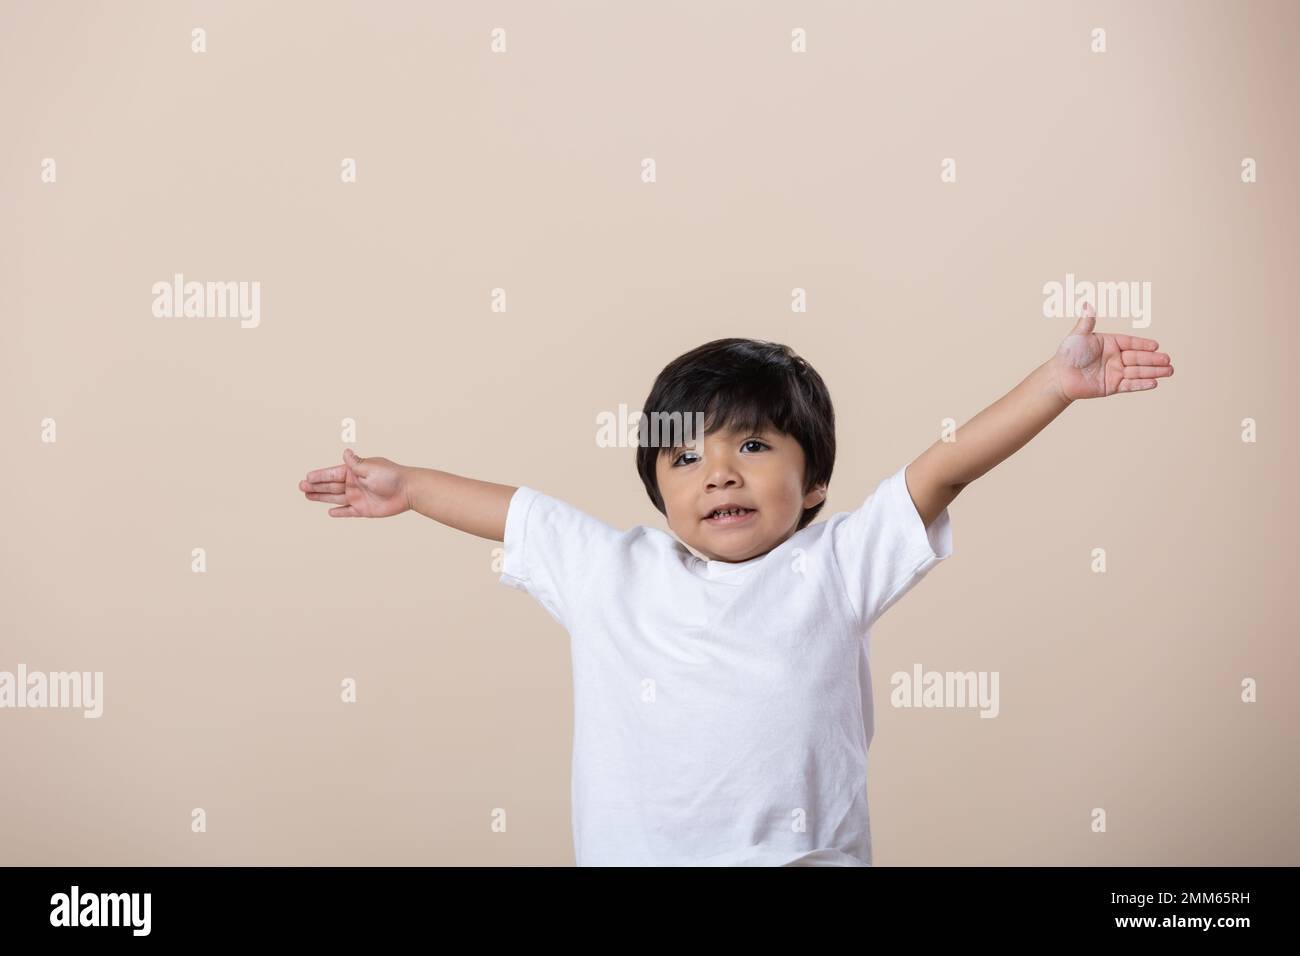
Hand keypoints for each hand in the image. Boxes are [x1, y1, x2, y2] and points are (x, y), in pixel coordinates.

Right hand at [298, 448, 408, 516]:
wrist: (408, 490)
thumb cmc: (390, 475)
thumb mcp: (370, 467)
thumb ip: (355, 463)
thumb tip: (345, 452)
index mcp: (354, 471)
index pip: (332, 474)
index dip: (319, 475)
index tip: (307, 477)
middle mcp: (354, 484)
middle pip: (330, 486)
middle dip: (315, 486)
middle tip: (301, 486)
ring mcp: (358, 497)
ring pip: (335, 498)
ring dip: (321, 497)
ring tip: (307, 495)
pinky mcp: (364, 509)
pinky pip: (348, 511)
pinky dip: (340, 512)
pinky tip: (330, 512)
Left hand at [1050, 302, 1173, 400]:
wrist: (1060, 376)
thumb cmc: (1068, 354)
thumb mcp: (1078, 336)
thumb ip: (1087, 322)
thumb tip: (1088, 304)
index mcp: (1110, 343)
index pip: (1131, 342)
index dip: (1143, 344)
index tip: (1155, 345)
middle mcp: (1115, 357)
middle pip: (1138, 357)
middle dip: (1154, 359)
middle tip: (1168, 359)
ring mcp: (1115, 372)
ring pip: (1137, 371)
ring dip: (1153, 371)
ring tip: (1169, 371)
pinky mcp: (1112, 386)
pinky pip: (1130, 385)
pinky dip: (1141, 384)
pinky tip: (1154, 383)